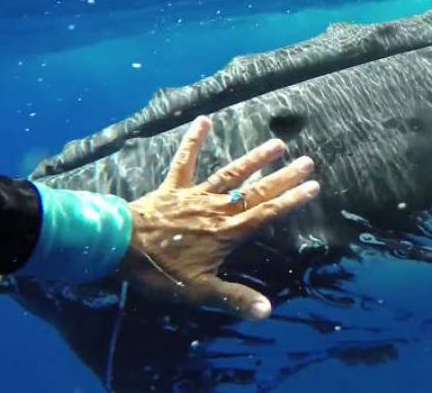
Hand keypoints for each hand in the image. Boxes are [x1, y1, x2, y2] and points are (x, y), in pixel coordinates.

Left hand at [118, 115, 319, 319]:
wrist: (118, 247)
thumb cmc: (159, 271)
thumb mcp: (199, 291)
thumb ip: (235, 299)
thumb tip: (268, 311)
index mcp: (226, 233)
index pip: (266, 214)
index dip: (290, 201)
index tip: (313, 187)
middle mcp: (216, 209)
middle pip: (256, 191)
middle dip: (283, 177)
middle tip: (308, 161)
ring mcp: (195, 195)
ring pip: (230, 174)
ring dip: (254, 158)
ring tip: (278, 143)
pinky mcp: (173, 188)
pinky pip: (184, 161)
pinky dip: (194, 140)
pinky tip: (204, 120)